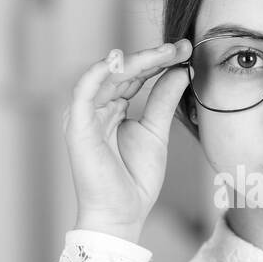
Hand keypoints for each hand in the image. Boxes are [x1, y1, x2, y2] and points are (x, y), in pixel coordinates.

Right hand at [62, 40, 193, 244]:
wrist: (123, 214)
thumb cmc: (135, 180)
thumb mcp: (156, 131)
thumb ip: (163, 99)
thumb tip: (180, 70)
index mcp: (112, 108)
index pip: (134, 76)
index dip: (158, 61)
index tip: (185, 50)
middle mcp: (96, 108)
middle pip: (122, 72)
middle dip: (152, 57)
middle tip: (181, 47)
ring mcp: (85, 116)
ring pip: (107, 77)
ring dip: (135, 61)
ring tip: (165, 52)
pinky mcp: (77, 127)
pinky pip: (83, 93)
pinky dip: (97, 73)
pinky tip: (118, 60)